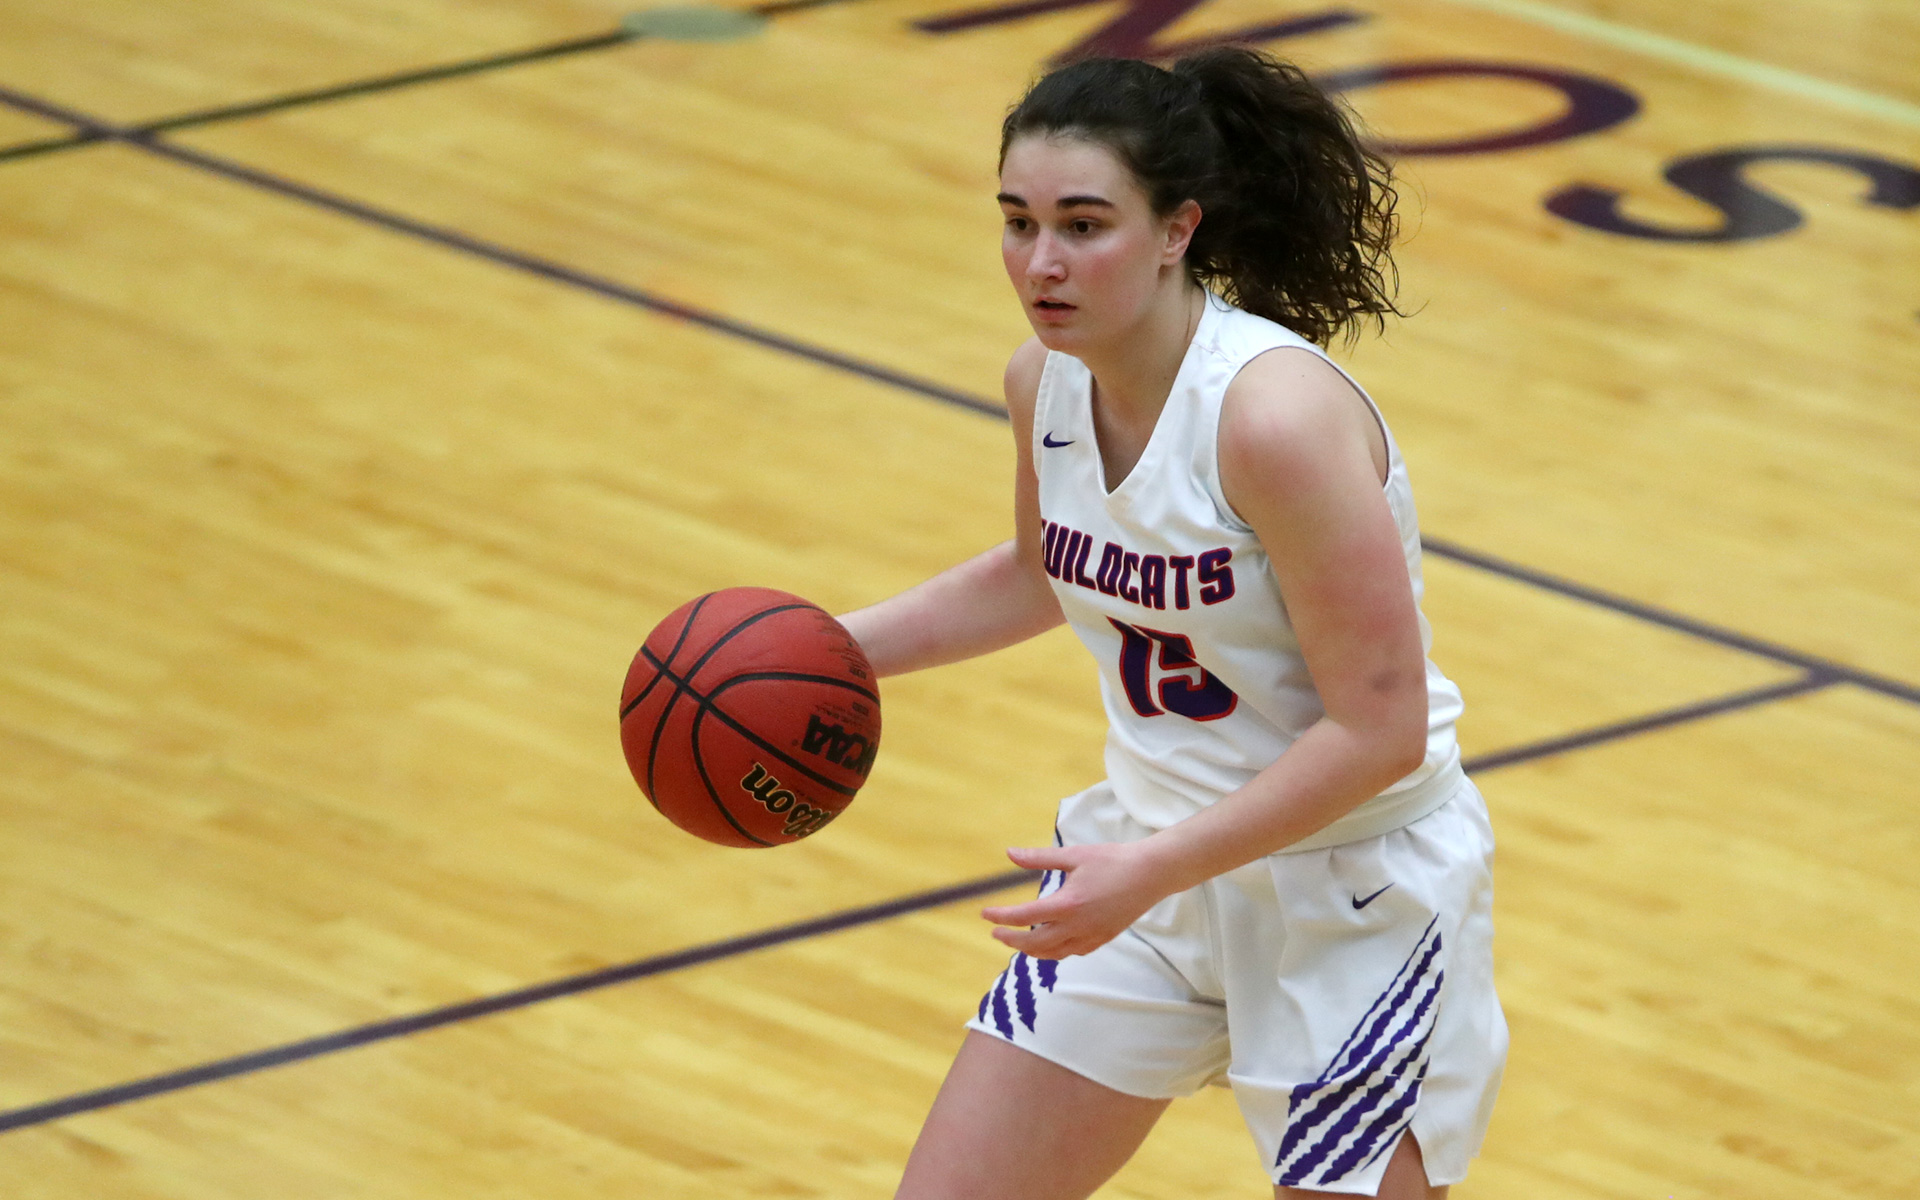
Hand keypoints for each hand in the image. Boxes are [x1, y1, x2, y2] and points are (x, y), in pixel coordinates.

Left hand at [980, 842, 1178, 959]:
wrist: (1150, 874)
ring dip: (1031, 950)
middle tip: (995, 933)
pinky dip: (1055, 951)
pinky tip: (1050, 942)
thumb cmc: (1112, 860)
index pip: (1024, 917)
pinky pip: (1072, 953)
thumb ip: (1039, 858)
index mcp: (1067, 904)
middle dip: (1011, 940)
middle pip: (1034, 944)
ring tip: (1018, 940)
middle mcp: (1077, 926)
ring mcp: (1091, 936)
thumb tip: (1009, 853)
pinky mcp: (1103, 939)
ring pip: (1053, 954)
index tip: (985, 914)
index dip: (1001, 917)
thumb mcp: (1073, 855)